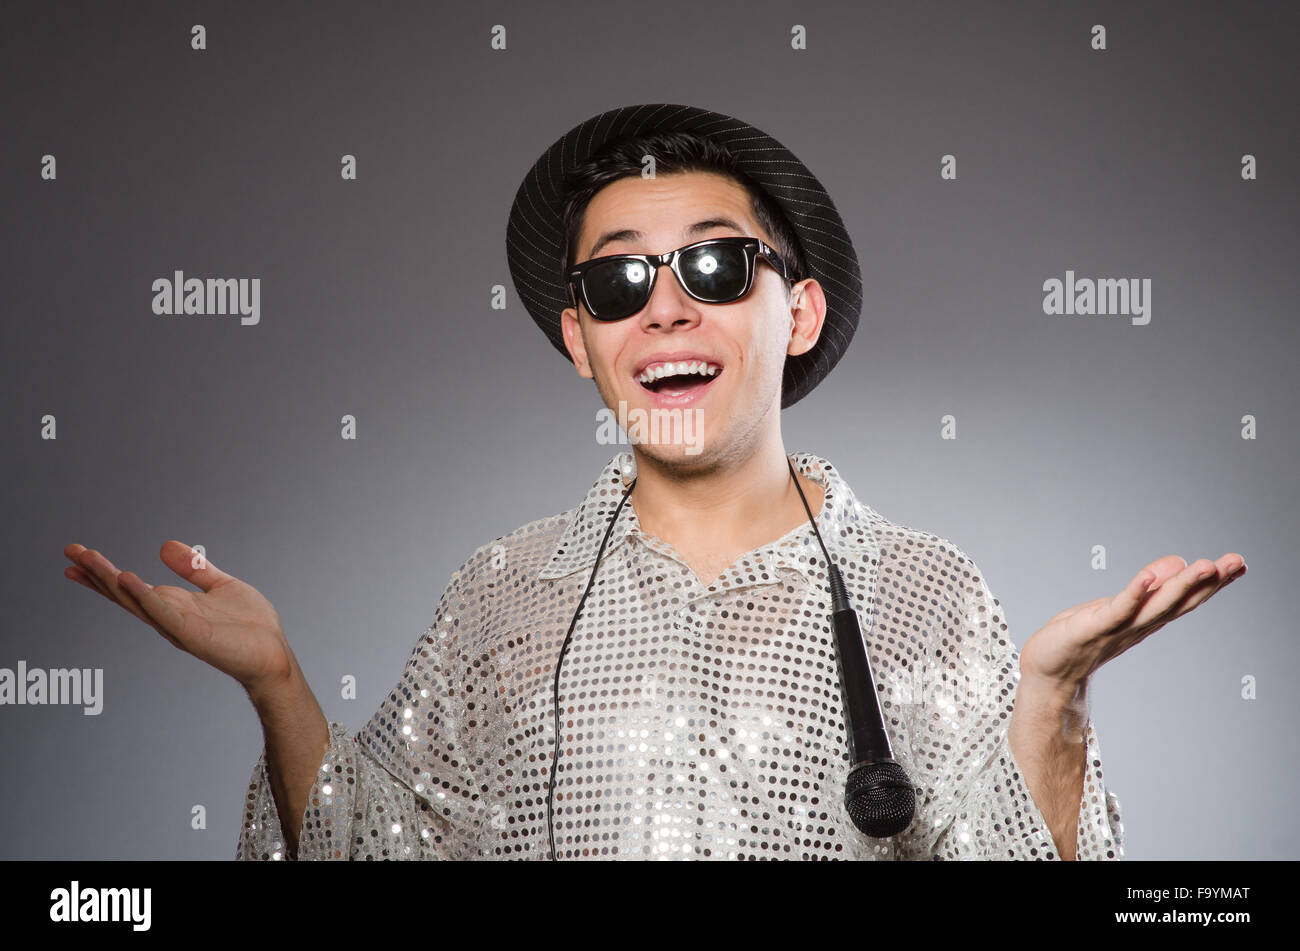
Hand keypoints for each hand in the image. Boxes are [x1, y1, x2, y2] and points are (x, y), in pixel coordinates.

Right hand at [63, 540, 295, 698]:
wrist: (274, 653)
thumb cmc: (250, 627)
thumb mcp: (220, 585)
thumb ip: (194, 568)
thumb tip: (164, 546)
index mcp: (173, 605)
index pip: (131, 587)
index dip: (104, 573)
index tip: (78, 557)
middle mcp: (169, 616)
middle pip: (125, 593)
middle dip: (97, 574)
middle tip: (70, 553)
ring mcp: (178, 626)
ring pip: (137, 601)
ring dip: (112, 581)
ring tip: (89, 560)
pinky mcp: (193, 634)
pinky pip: (164, 613)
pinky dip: (145, 596)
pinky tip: (127, 579)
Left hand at [1019, 553, 1246, 691]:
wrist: (1047, 673)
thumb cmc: (1078, 637)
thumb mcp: (1115, 606)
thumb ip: (1145, 589)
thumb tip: (1176, 563)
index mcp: (1144, 619)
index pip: (1183, 598)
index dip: (1211, 583)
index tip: (1238, 564)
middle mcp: (1138, 625)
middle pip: (1179, 602)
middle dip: (1208, 583)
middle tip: (1236, 561)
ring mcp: (1118, 627)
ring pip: (1156, 606)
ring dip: (1180, 586)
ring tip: (1204, 565)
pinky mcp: (1094, 627)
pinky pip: (1118, 610)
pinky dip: (1134, 593)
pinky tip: (1148, 577)